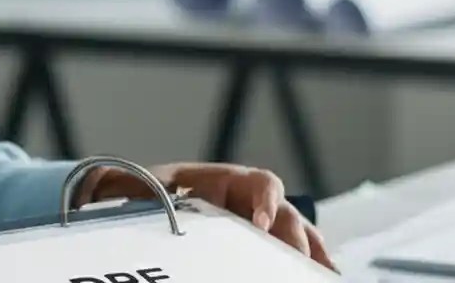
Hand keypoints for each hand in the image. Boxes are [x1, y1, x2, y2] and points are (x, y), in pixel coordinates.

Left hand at [78, 162, 336, 271]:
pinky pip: (285, 252)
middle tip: (298, 262)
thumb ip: (147, 191)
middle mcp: (251, 200)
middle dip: (295, 237)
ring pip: (295, 234)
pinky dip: (303, 263)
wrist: (134, 199)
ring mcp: (257, 223)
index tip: (261, 224)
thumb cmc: (142, 190)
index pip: (262, 183)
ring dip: (310, 253)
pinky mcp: (255, 244)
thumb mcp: (146, 187)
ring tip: (324, 275)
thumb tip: (130, 195)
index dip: (267, 201)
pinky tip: (318, 276)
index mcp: (228, 180)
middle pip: (287, 214)